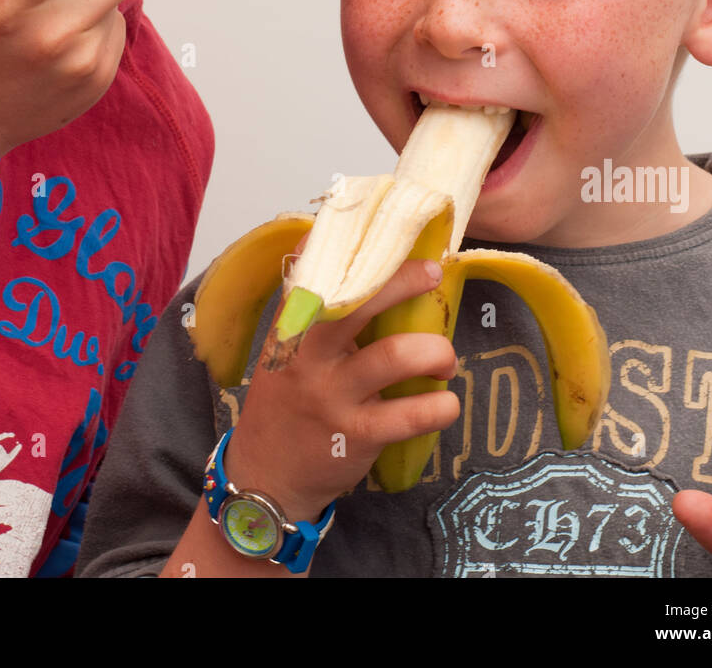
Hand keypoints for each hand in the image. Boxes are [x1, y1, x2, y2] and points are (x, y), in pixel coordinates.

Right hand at [225, 259, 460, 522]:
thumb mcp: (282, 350)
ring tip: (445, 358)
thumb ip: (308, 308)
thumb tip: (328, 245)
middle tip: (432, 275)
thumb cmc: (285, 402)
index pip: (319, 276)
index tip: (388, 234)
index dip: (354, 251)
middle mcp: (309, 358)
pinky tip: (445, 402)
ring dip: (435, 350)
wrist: (266, 477)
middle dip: (403, 282)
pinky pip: (411, 415)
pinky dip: (440, 406)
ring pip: (395, 356)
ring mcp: (333, 397)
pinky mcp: (358, 436)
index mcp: (291, 329)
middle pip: (359, 305)